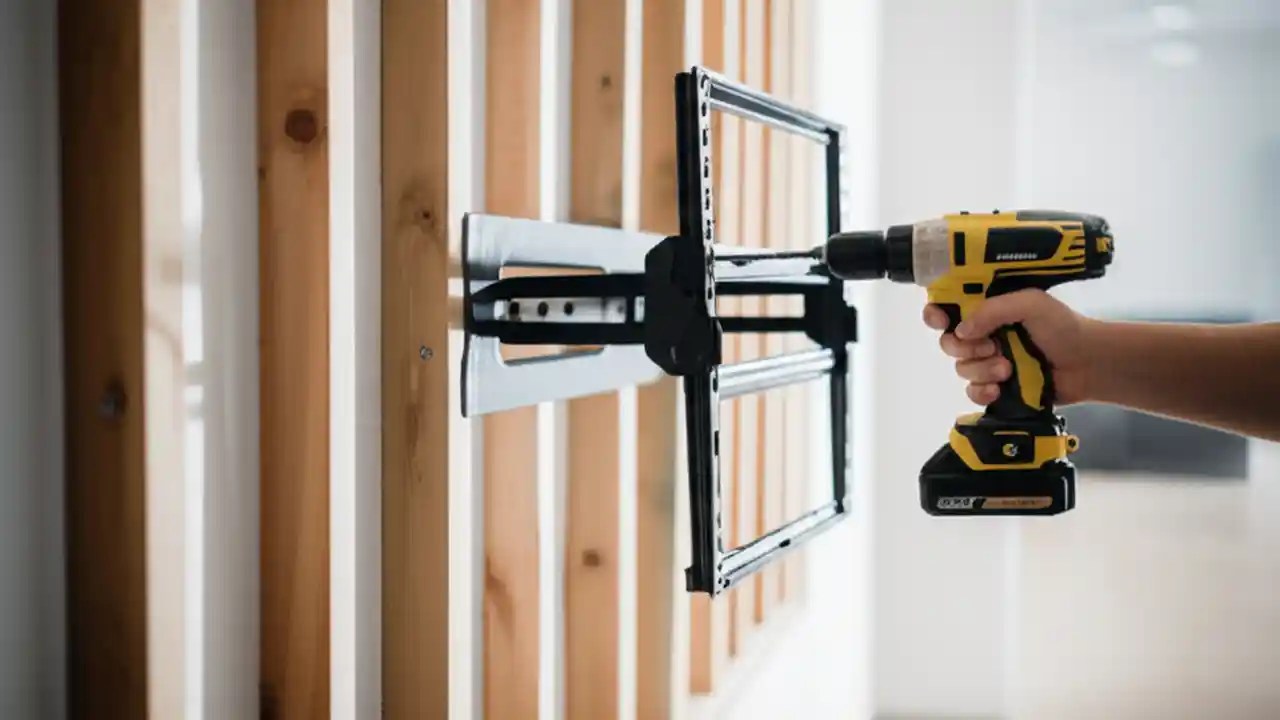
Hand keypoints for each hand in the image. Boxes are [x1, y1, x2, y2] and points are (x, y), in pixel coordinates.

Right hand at [923, 289, 1092, 406]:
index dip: (937, 314)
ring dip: (981, 369)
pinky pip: (972, 392)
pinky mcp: (996, 388)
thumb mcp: (1030, 303)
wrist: (1089, 364)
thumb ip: (993, 310)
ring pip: (961, 368)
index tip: (940, 319)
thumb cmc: (1063, 327)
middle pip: (949, 342)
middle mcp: (984, 335)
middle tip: (991, 346)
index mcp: (988, 310)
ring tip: (1007, 369)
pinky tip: (998, 389)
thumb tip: (961, 330)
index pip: (949, 308)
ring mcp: (989, 362)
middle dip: (965, 347)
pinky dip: (981, 391)